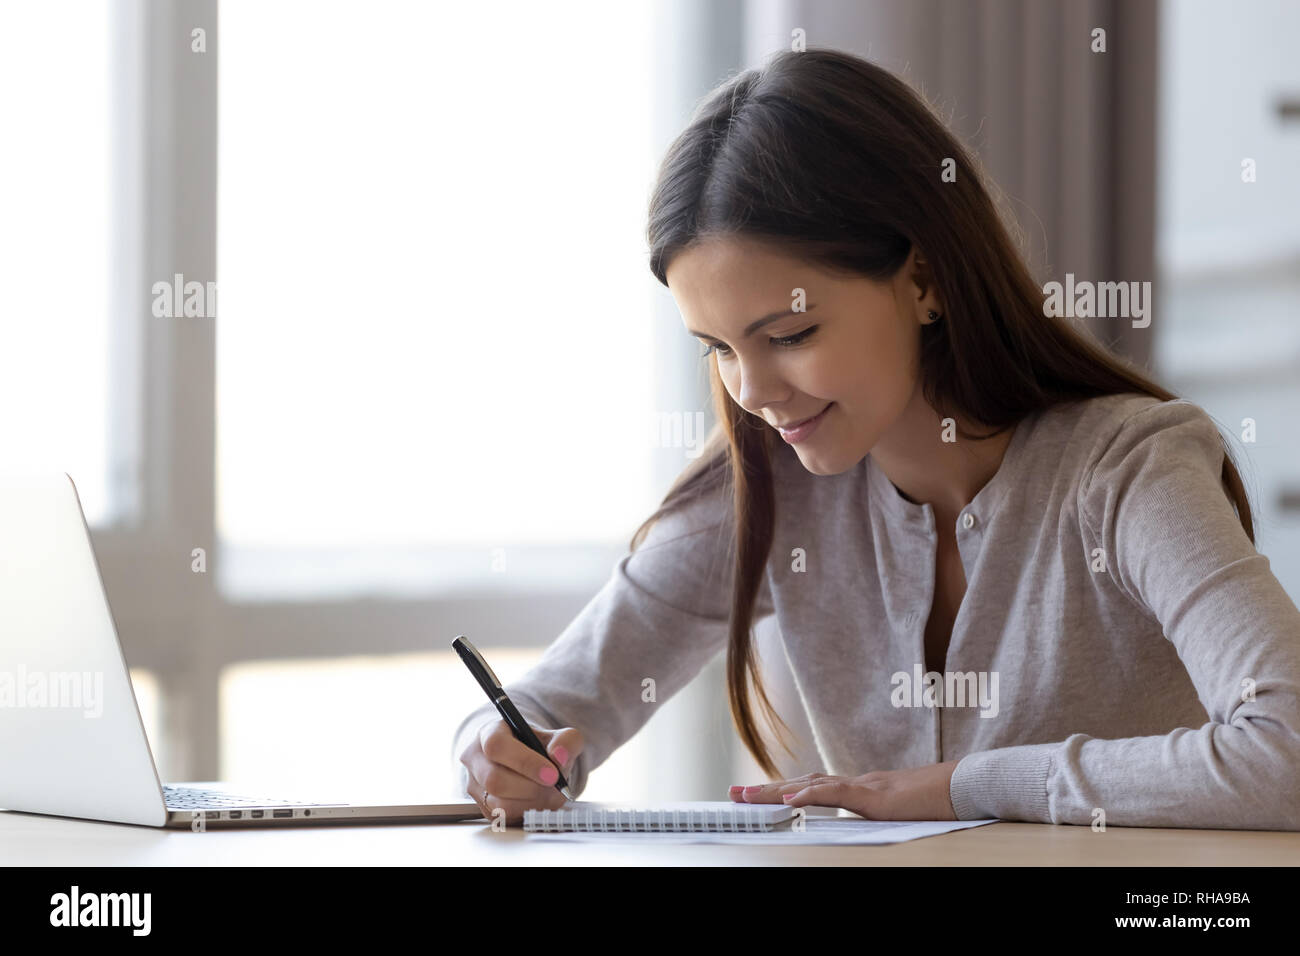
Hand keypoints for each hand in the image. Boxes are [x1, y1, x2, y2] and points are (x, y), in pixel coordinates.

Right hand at [459, 720, 583, 825]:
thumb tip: (560, 757)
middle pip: (494, 780)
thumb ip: (566, 741)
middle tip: (554, 785)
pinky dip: (528, 813)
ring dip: (531, 802)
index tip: (552, 773)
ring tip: (549, 792)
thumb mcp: (556, 737)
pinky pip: (505, 818)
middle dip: (531, 787)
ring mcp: (476, 787)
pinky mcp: (483, 809)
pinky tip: (539, 800)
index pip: (497, 746)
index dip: (525, 762)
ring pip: (499, 804)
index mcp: (488, 734)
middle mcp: (475, 760)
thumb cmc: (538, 746)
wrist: (531, 762)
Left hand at [729, 761, 960, 820]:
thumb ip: (875, 810)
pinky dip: (810, 794)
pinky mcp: (873, 796)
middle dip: (765, 790)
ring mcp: (863, 787)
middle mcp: (854, 782)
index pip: (812, 785)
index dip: (783, 788)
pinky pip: (836, 794)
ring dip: (775, 791)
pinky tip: (790, 798)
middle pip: (800, 782)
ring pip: (809, 785)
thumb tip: (864, 815)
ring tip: (747, 797)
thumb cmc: (935, 800)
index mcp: (858, 787)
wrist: (962, 786)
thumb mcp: (898, 810)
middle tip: (733, 795)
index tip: (756, 794)